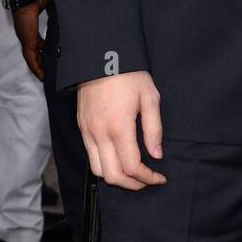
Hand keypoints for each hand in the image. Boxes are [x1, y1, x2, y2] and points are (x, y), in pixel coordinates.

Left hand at [11, 0, 50, 80]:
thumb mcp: (49, 4)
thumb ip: (56, 9)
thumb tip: (70, 5)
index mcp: (30, 28)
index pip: (38, 42)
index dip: (43, 49)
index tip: (50, 54)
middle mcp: (27, 35)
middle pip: (34, 53)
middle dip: (40, 62)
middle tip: (48, 71)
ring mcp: (26, 40)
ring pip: (32, 58)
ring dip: (38, 68)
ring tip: (45, 78)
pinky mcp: (27, 43)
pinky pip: (31, 59)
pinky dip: (36, 68)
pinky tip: (42, 76)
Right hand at [77, 70, 165, 189]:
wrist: (101, 57)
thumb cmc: (129, 75)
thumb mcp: (150, 98)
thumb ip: (154, 129)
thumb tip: (156, 155)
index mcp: (119, 127)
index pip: (132, 167)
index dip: (148, 178)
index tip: (160, 177)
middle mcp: (100, 134)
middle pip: (112, 176)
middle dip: (132, 184)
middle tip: (147, 180)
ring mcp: (88, 132)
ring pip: (98, 170)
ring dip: (117, 178)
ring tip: (134, 174)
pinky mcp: (82, 127)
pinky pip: (91, 156)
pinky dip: (105, 165)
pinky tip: (119, 159)